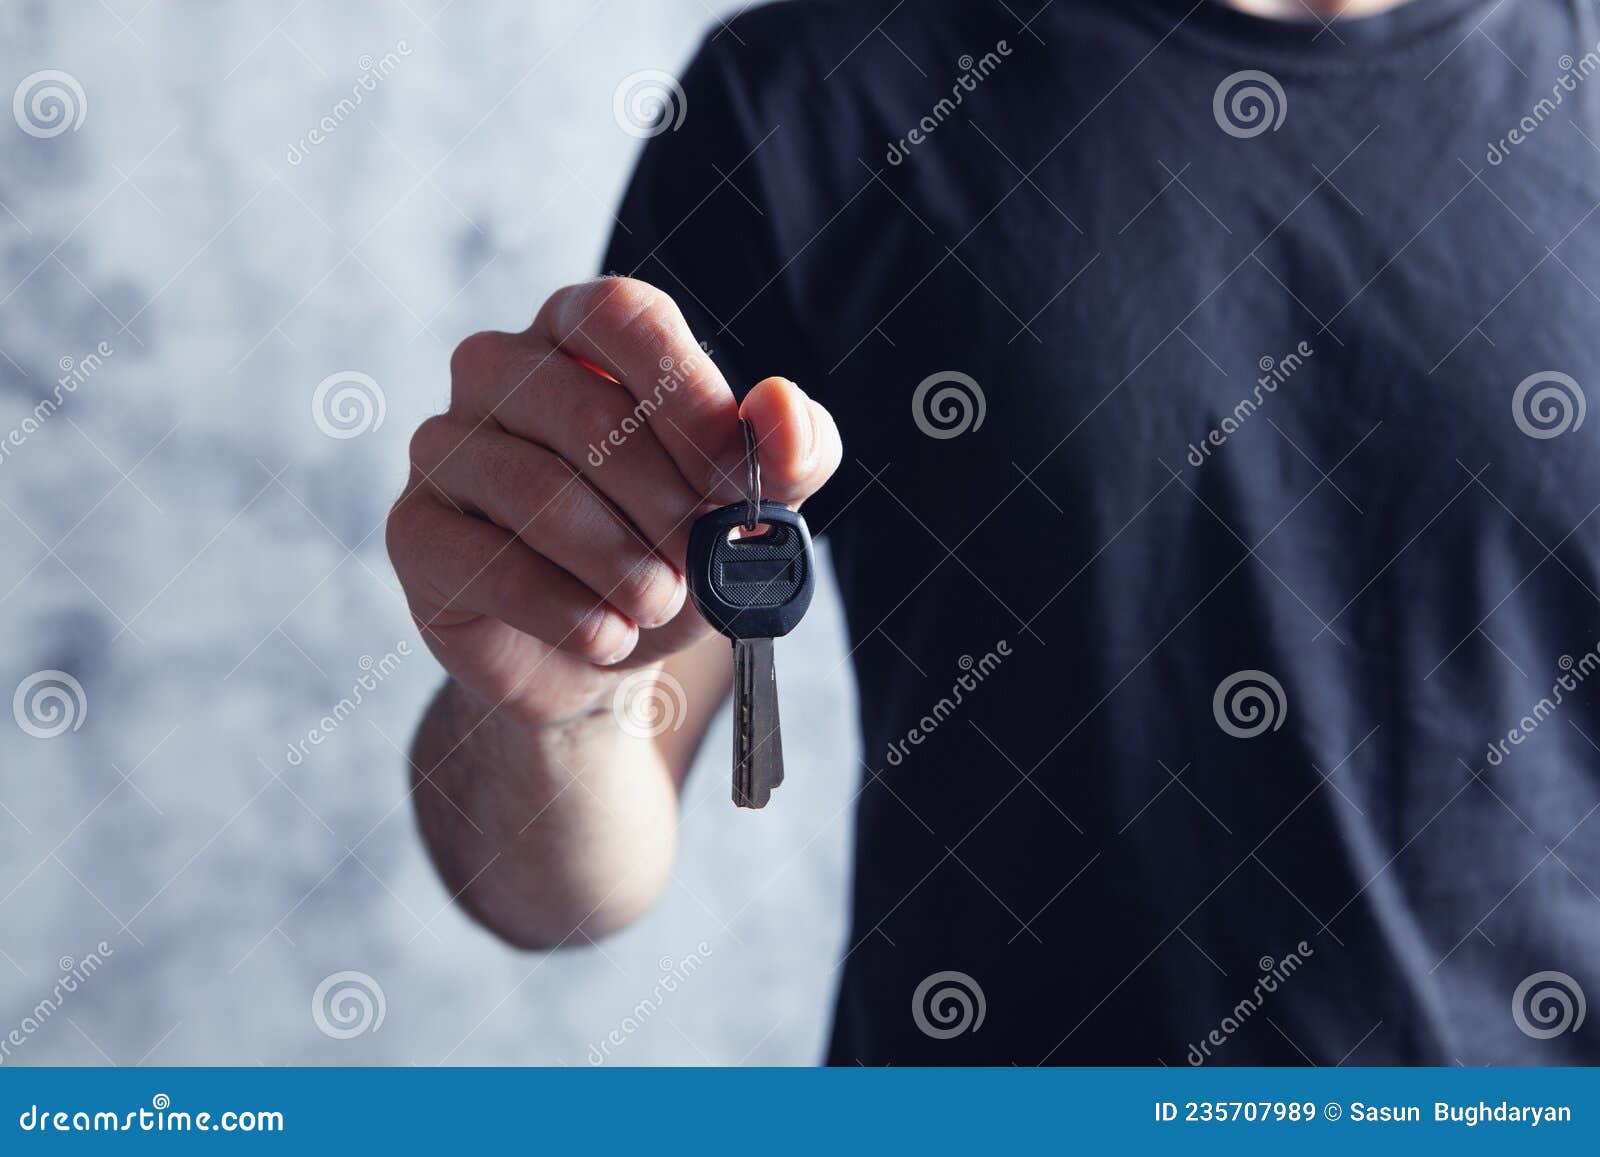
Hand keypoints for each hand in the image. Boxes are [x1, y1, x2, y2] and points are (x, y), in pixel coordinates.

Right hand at [386, 277, 842, 728]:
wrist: (604, 649)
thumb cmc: (672, 548)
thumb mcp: (751, 502)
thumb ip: (789, 451)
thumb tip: (783, 407)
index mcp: (580, 330)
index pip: (622, 316)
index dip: (686, 395)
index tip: (734, 476)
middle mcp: (498, 368)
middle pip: (587, 414)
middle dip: (667, 506)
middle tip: (701, 565)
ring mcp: (444, 446)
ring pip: (539, 492)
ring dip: (624, 566)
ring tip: (660, 603)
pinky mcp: (415, 532)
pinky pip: (493, 565)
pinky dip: (572, 614)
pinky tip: (609, 636)